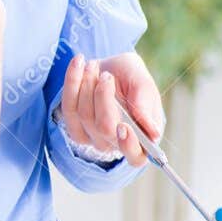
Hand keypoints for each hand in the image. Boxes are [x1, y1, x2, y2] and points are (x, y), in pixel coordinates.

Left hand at [60, 51, 164, 167]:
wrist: (109, 69)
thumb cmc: (131, 78)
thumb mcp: (143, 82)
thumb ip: (146, 102)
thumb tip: (153, 131)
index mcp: (142, 138)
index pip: (136, 156)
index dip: (129, 145)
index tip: (124, 126)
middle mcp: (116, 143)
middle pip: (105, 128)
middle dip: (103, 96)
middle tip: (107, 75)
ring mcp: (93, 138)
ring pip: (85, 115)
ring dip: (87, 85)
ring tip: (94, 66)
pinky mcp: (74, 128)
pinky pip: (68, 108)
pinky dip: (72, 82)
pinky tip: (78, 64)